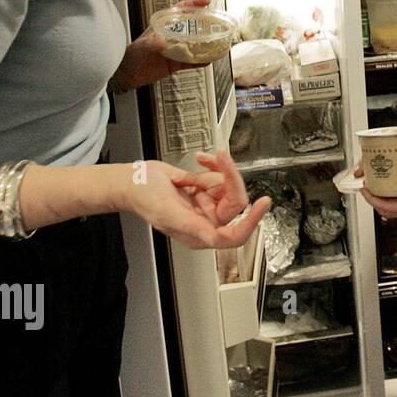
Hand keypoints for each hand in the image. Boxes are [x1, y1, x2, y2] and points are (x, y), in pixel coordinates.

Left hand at [112, 0, 211, 90]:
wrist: (125, 75)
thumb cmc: (129, 56)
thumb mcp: (140, 46)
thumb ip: (151, 44)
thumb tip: (163, 43)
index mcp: (162, 26)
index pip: (179, 10)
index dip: (193, 4)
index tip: (206, 2)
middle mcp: (170, 36)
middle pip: (191, 26)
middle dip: (205, 23)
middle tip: (217, 23)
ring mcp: (173, 49)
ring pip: (194, 44)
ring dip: (205, 43)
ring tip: (217, 42)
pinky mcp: (175, 63)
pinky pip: (191, 61)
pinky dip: (200, 61)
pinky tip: (208, 61)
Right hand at [117, 152, 271, 249]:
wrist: (133, 179)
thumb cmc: (143, 198)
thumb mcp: (166, 212)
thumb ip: (192, 226)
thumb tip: (212, 238)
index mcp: (200, 234)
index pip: (235, 234)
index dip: (252, 222)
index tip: (263, 203)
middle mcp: (207, 220)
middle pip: (235, 200)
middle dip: (228, 177)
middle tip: (221, 158)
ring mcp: (207, 203)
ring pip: (228, 185)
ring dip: (212, 172)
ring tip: (189, 174)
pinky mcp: (207, 188)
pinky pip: (221, 175)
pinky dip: (210, 165)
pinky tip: (197, 163)